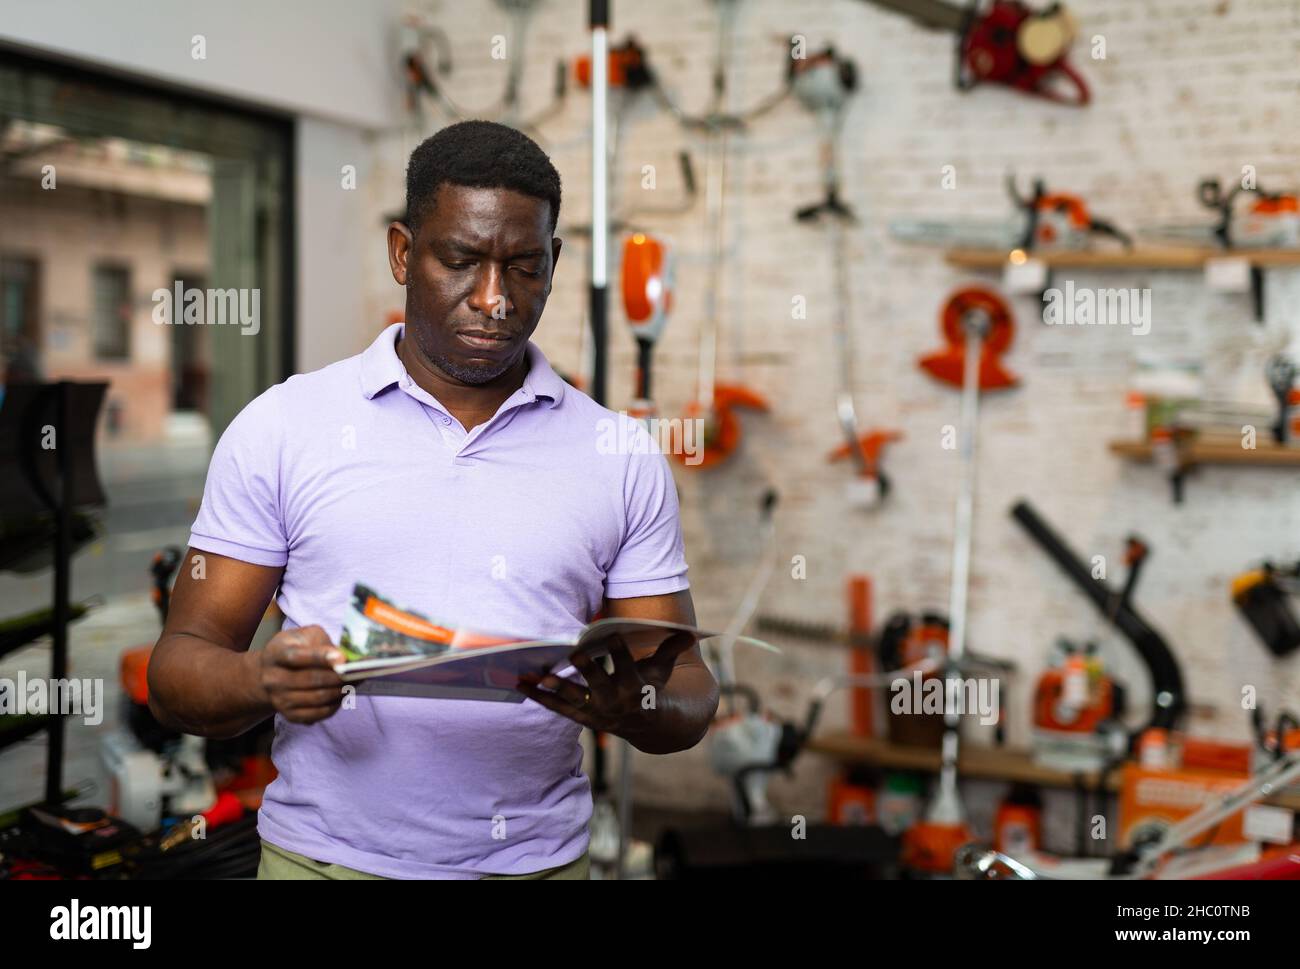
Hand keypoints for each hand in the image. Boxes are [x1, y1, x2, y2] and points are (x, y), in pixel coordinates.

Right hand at [252, 625, 346, 724]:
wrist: (272, 672)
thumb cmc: (295, 648)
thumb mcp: (305, 636)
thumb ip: (322, 643)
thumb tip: (344, 658)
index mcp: (275, 653)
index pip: (296, 657)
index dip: (320, 657)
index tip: (342, 658)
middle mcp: (273, 678)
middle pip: (311, 679)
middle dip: (339, 676)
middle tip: (360, 671)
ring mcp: (279, 699)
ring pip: (317, 698)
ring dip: (341, 690)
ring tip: (356, 681)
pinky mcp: (289, 715)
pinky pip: (318, 713)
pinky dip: (335, 704)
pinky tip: (344, 693)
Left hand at [516, 631, 695, 739]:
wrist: (647, 724)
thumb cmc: (651, 686)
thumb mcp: (662, 669)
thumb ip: (671, 648)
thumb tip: (691, 631)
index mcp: (634, 686)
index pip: (628, 666)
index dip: (620, 650)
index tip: (611, 633)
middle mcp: (614, 701)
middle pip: (598, 684)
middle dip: (586, 670)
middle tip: (573, 652)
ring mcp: (595, 711)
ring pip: (573, 698)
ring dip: (554, 687)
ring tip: (536, 674)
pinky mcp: (580, 716)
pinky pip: (556, 708)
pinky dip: (539, 697)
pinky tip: (521, 684)